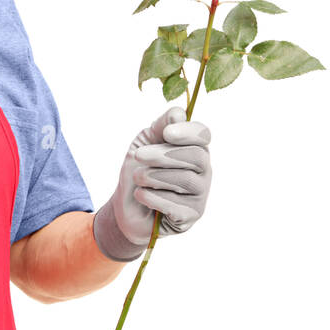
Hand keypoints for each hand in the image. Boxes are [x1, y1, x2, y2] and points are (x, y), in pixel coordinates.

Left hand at [93, 107, 211, 260]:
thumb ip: (160, 126)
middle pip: (196, 156)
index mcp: (193, 148)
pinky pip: (177, 205)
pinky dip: (153, 198)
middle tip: (139, 155)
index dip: (188, 132)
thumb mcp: (144, 142)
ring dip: (154, 177)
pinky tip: (142, 196)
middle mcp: (203, 170)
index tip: (166, 133)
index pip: (203, 135)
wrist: (125, 206)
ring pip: (185, 180)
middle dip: (163, 155)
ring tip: (138, 178)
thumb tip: (178, 113)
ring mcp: (200, 194)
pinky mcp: (191, 216)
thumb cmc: (139, 170)